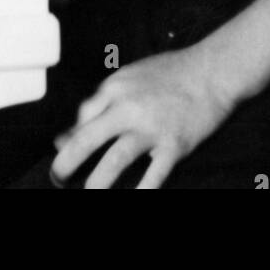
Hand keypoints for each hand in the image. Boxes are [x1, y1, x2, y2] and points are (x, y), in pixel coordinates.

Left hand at [51, 47, 233, 189]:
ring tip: (88, 194)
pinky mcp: (173, 144)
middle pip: (88, 139)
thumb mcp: (131, 77)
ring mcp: (151, 127)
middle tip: (57, 179)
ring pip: (115, 161)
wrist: (212, 70)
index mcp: (116, 87)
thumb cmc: (172, 72)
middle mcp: (129, 107)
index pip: (83, 118)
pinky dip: (141, 192)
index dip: (70, 140)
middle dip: (67, 163)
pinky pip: (153, 176)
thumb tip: (69, 132)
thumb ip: (102, 102)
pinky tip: (133, 199)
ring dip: (97, 184)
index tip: (64, 155)